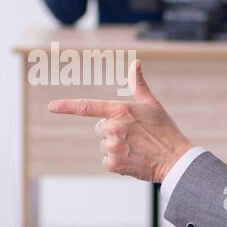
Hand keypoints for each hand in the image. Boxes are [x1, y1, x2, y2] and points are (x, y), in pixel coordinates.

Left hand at [47, 59, 191, 182]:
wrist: (175, 158)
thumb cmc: (164, 129)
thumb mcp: (151, 103)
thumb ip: (138, 83)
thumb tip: (135, 62)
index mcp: (120, 110)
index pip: (87, 106)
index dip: (67, 106)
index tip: (51, 106)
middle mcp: (113, 128)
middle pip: (99, 128)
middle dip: (112, 131)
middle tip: (134, 135)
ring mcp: (113, 146)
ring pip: (104, 145)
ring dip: (116, 147)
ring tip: (136, 148)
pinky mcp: (114, 164)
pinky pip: (108, 161)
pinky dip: (118, 161)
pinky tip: (134, 159)